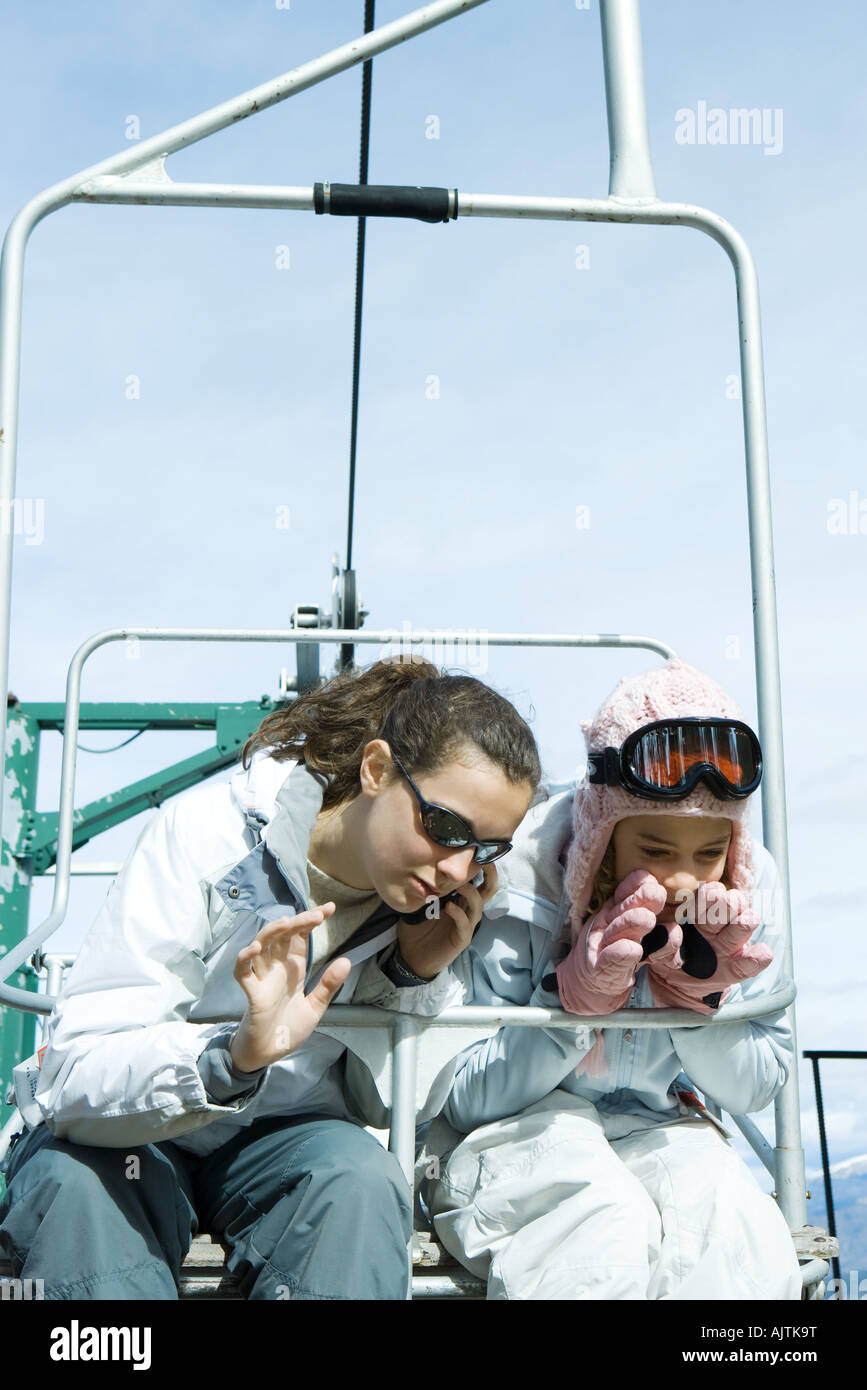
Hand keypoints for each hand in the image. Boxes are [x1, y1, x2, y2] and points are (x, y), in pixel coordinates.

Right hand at [229, 904, 350, 1071]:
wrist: (268, 1054)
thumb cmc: (288, 1028)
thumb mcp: (315, 1007)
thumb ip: (328, 985)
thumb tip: (346, 961)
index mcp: (293, 969)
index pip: (301, 937)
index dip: (311, 921)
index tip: (329, 908)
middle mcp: (277, 968)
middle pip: (283, 936)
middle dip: (298, 922)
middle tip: (317, 915)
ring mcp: (263, 979)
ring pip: (262, 946)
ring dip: (272, 932)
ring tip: (286, 922)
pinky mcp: (252, 994)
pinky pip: (243, 973)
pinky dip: (245, 960)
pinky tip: (254, 949)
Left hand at [396, 863, 500, 979]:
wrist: (412, 956)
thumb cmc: (417, 926)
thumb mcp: (420, 901)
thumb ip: (426, 884)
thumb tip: (420, 861)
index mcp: (461, 899)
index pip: (479, 880)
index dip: (482, 866)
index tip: (477, 847)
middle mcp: (468, 910)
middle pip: (488, 890)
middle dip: (490, 874)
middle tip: (484, 860)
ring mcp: (466, 925)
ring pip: (478, 906)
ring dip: (470, 893)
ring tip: (460, 884)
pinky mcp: (461, 939)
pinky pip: (465, 925)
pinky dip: (459, 914)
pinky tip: (449, 906)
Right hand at [557, 869, 668, 1014]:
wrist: (591, 984)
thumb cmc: (617, 954)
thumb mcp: (634, 935)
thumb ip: (650, 922)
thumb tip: (665, 900)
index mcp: (616, 913)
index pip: (624, 894)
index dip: (635, 884)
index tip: (649, 878)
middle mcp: (607, 926)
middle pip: (622, 910)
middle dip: (639, 900)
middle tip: (656, 893)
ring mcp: (600, 947)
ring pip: (617, 932)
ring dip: (631, 924)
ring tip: (647, 919)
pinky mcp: (598, 969)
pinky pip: (610, 960)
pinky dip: (621, 954)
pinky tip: (632, 949)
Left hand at [646, 882, 772, 1013]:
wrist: (674, 986)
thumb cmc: (667, 954)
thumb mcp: (656, 943)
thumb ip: (655, 935)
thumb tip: (644, 912)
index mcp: (697, 913)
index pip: (707, 899)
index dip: (709, 896)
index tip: (710, 891)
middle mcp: (716, 925)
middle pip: (727, 909)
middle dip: (726, 903)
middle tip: (724, 899)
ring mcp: (728, 946)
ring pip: (740, 928)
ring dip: (744, 922)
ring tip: (746, 919)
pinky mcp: (736, 968)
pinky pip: (749, 963)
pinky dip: (757, 958)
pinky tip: (762, 952)